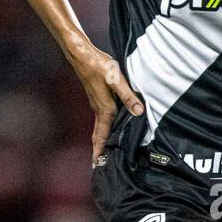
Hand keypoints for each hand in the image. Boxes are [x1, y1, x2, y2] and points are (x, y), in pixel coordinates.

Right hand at [71, 45, 143, 165]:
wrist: (82, 55)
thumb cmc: (99, 66)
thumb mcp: (116, 80)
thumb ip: (128, 96)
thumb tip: (139, 112)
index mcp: (105, 109)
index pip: (102, 135)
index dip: (100, 150)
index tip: (96, 165)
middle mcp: (100, 110)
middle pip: (98, 136)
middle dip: (98, 151)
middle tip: (97, 166)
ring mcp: (97, 105)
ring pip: (99, 129)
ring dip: (100, 142)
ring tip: (102, 154)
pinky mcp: (98, 99)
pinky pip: (100, 120)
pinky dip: (102, 131)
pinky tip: (108, 131)